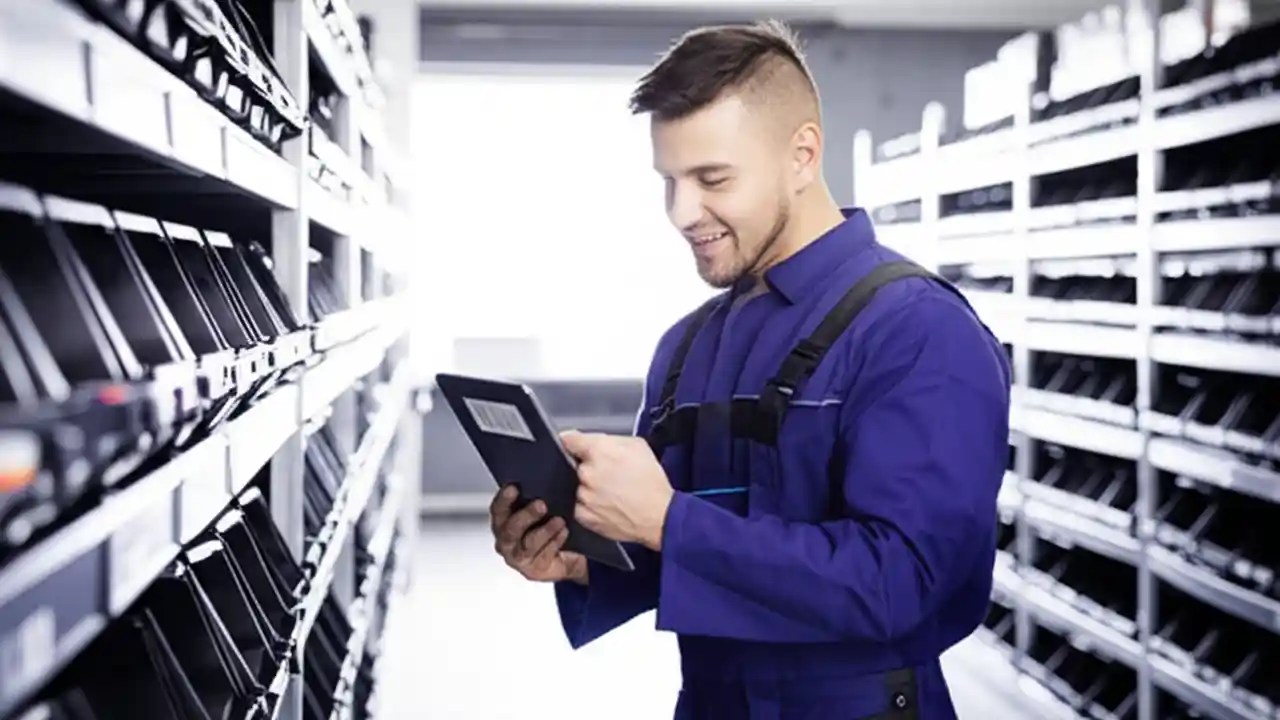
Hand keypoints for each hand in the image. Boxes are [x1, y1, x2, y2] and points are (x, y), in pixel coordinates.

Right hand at [490, 485, 587, 584]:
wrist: (566, 557)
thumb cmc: (549, 527)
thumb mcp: (540, 509)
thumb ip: (534, 495)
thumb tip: (542, 471)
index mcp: (503, 521)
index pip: (498, 509)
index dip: (504, 499)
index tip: (514, 487)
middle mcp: (506, 540)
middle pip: (511, 528)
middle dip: (526, 515)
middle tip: (541, 504)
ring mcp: (517, 557)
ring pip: (528, 543)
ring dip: (544, 530)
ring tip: (559, 521)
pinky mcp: (532, 570)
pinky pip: (543, 555)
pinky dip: (555, 542)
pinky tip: (564, 533)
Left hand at [560, 430, 674, 550]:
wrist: (658, 516)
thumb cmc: (651, 481)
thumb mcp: (638, 446)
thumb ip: (612, 440)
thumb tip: (594, 441)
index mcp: (598, 452)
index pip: (569, 440)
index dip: (574, 442)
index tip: (575, 445)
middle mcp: (587, 473)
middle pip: (578, 465)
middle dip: (592, 468)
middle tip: (611, 475)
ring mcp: (584, 496)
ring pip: (580, 487)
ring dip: (591, 488)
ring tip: (614, 494)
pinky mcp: (585, 516)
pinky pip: (581, 506)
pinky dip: (591, 506)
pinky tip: (609, 506)